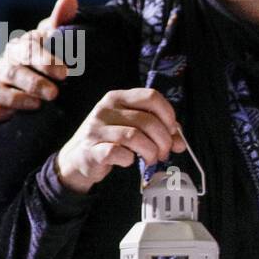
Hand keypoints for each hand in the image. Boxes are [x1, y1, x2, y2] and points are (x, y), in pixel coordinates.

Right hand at [0, 0, 79, 122]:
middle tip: (54, 94)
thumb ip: (61, 22)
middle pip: (13, 71)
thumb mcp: (55, 39)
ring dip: (14, 98)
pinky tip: (7, 116)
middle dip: (33, 83)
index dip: (45, 61)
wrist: (30, 77)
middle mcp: (5, 64)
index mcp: (22, 47)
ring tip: (36, 106)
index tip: (65, 73)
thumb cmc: (46, 56)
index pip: (30, 50)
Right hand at [54, 88, 185, 194]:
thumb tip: (180, 142)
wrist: (77, 158)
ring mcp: (97, 129)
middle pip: (148, 121)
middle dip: (163, 140)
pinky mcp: (91, 149)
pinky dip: (130, 159)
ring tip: (151, 159)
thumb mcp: (132, 127)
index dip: (168, 115)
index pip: (151, 96)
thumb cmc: (110, 140)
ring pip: (135, 137)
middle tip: (164, 152)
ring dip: (150, 151)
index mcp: (118, 98)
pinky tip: (130, 161)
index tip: (172, 131)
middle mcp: (106, 109)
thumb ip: (158, 130)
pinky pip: (118, 152)